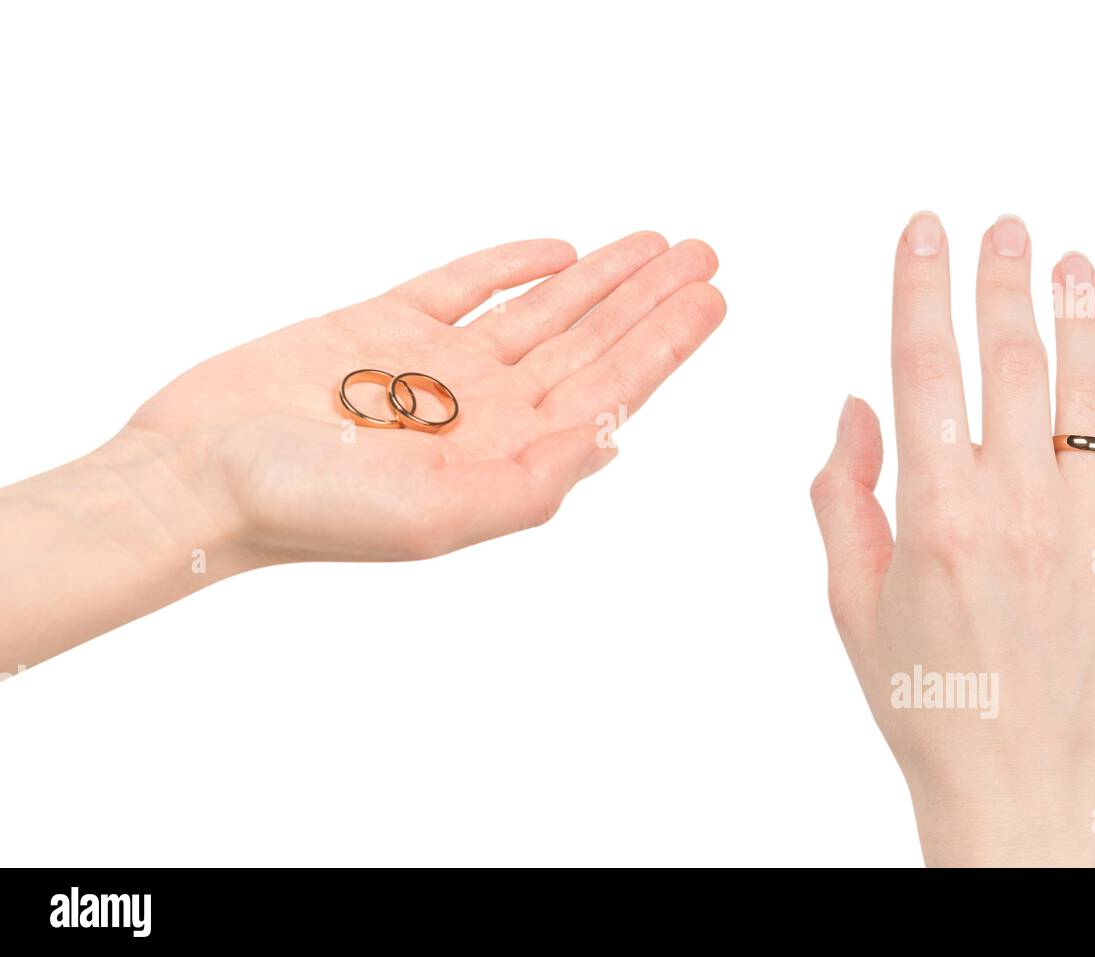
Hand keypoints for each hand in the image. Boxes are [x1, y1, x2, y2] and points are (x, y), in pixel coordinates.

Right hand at [124, 232, 723, 564]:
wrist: (196, 475)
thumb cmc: (307, 512)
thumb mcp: (437, 517)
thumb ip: (532, 484)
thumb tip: (614, 443)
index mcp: (504, 458)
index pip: (606, 392)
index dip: (662, 345)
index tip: (710, 301)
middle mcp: (482, 411)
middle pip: (589, 344)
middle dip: (648, 301)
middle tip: (705, 256)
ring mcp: (436, 366)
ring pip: (541, 311)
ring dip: (600, 276)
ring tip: (659, 243)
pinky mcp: (383, 325)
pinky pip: (465, 286)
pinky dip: (512, 264)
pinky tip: (560, 250)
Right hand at [810, 213, 1094, 865]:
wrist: (1020, 782)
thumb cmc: (925, 696)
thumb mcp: (852, 599)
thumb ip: (844, 494)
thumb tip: (858, 406)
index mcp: (935, 515)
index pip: (925, 366)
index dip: (922, 287)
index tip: (927, 230)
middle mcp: (1018, 510)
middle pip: (1011, 362)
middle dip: (1004, 281)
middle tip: (1005, 227)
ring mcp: (1094, 532)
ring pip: (1090, 395)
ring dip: (1080, 319)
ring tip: (1073, 264)